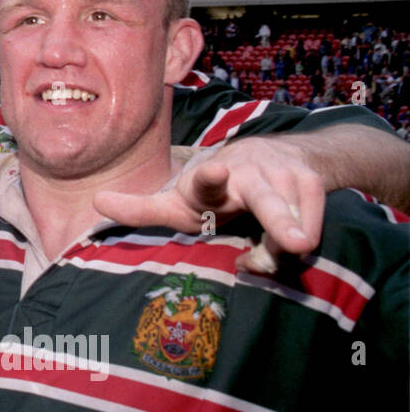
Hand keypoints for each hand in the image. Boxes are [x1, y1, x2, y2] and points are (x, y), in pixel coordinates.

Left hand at [93, 137, 323, 271]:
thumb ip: (141, 207)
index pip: (205, 180)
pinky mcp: (314, 187)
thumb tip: (96, 201)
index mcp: (208, 181)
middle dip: (281, 223)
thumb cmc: (219, 189)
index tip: (214, 173)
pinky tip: (282, 241)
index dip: (209, 179)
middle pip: (269, 207)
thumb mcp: (180, 200)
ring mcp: (286, 181)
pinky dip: (293, 251)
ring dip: (277, 253)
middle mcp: (250, 175)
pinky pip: (308, 237)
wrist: (286, 158)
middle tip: (297, 244)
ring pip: (290, 238)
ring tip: (264, 252)